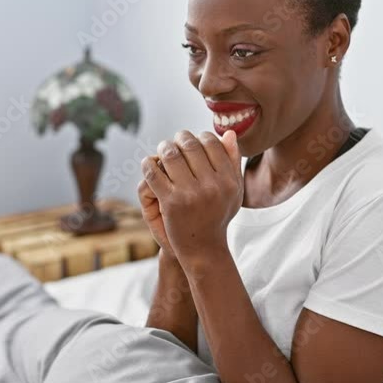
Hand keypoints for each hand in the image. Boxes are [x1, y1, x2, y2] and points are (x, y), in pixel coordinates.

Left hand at [140, 129, 242, 261]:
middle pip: (190, 145)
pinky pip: (154, 172)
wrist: (203, 249)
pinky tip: (149, 164)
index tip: (193, 142)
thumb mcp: (233, 191)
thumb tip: (228, 133)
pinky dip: (148, 164)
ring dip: (164, 148)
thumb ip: (233, 162)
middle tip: (174, 143)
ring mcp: (190, 194)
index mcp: (228, 180)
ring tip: (163, 151)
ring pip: (171, 154)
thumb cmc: (218, 216)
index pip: (211, 143)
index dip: (200, 137)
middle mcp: (212, 186)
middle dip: (179, 139)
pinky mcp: (171, 202)